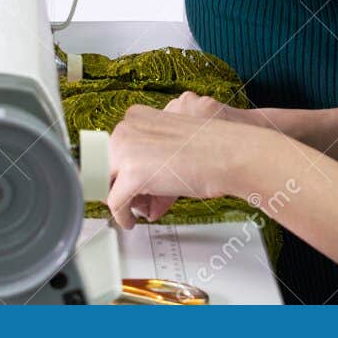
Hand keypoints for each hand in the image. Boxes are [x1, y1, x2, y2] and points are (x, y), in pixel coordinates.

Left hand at [106, 103, 273, 228]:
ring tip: (140, 209)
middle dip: (120, 185)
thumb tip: (140, 181)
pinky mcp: (131, 174)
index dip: (120, 168)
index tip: (122, 181)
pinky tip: (131, 221)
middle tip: (137, 199)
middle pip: (106, 165)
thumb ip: (151, 155)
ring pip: (108, 183)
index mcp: (137, 115)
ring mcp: (126, 149)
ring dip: (123, 200)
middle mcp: (127, 128)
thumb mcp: (174, 141)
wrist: (231, 153)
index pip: (112, 146)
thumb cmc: (213, 148)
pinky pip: (115, 203)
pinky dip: (122, 217)